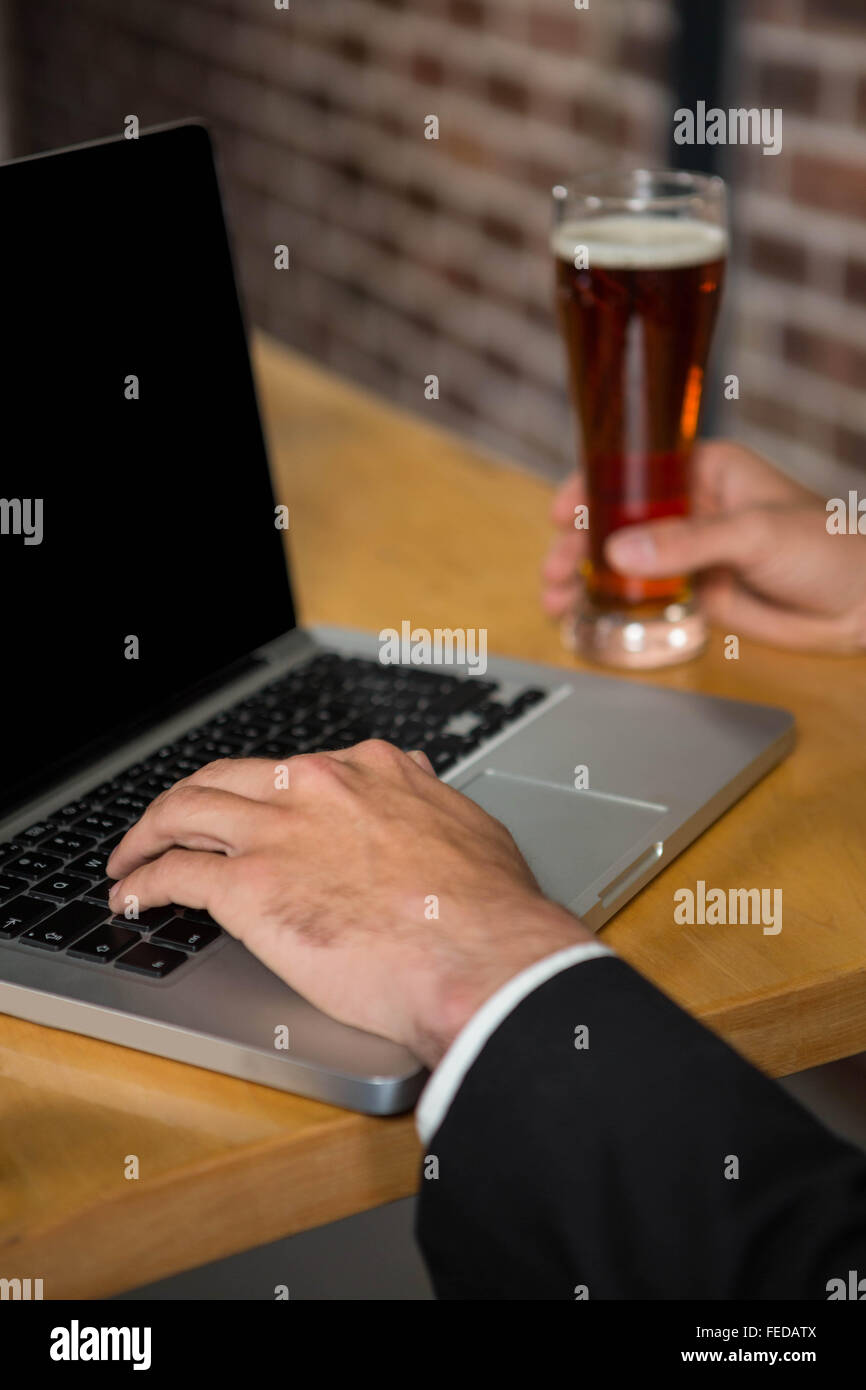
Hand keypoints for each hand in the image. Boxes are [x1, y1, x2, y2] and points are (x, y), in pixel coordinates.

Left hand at [106, 744, 590, 1067]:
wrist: (482, 957)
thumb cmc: (487, 909)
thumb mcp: (467, 825)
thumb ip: (428, 798)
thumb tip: (418, 778)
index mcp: (367, 770)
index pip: (290, 771)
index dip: (259, 794)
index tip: (248, 814)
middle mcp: (314, 787)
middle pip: (224, 778)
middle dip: (186, 801)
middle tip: (166, 827)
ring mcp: (278, 832)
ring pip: (184, 811)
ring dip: (147, 834)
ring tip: (130, 857)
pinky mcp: (248, 888)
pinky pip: (173, 875)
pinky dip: (141, 883)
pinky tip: (130, 898)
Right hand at [542, 440, 865, 652]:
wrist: (864, 605)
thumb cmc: (829, 547)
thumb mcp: (753, 533)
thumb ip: (686, 542)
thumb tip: (619, 554)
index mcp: (705, 469)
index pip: (635, 468)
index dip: (591, 487)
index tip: (561, 513)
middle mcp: (690, 507)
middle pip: (617, 519)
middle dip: (577, 545)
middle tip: (554, 573)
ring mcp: (689, 552)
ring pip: (622, 560)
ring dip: (584, 579)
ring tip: (557, 602)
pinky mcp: (694, 593)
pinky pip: (642, 596)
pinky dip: (611, 606)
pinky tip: (585, 617)